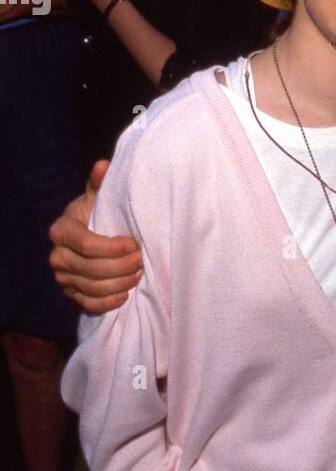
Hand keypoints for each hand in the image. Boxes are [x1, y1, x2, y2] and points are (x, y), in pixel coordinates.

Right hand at [48, 160, 142, 313]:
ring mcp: (63, 277)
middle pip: (91, 269)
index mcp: (62, 230)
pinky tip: (125, 294)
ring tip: (138, 274)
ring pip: (92, 288)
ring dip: (119, 283)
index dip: (112, 248)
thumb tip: (103, 166)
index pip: (86, 245)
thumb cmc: (99, 212)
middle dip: (120, 266)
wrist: (92, 234)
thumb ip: (100, 184)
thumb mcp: (100, 197)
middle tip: (141, 260)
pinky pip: (89, 304)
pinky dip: (108, 302)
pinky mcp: (72, 293)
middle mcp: (58, 255)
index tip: (133, 243)